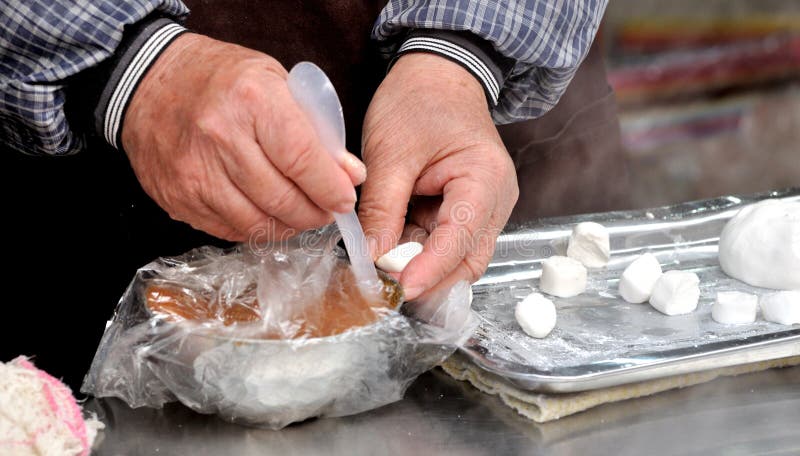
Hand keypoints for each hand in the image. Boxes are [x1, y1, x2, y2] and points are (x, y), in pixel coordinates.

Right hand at [122, 34, 365, 241]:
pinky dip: (256, 228)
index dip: (330, 188)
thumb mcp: (276, 84)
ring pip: (257, 223)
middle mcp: (220, 137)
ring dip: (288, 226)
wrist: (148, 82)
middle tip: (326, 211)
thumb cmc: (221, 80)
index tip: (344, 199)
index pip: (303, 160)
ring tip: (300, 215)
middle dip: (315, 213)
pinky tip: (266, 215)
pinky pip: (229, 230)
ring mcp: (195, 172)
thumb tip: (350, 174)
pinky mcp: (178, 198)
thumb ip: (316, 130)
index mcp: (251, 100)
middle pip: (283, 199)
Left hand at [359, 53, 518, 299]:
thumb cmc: (419, 101)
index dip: (431, 269)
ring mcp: (485, 207)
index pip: (461, 238)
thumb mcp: (391, 153)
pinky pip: (446, 242)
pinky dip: (420, 251)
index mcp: (485, 179)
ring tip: (383, 271)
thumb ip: (382, 209)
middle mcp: (495, 200)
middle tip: (386, 291)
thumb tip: (372, 258)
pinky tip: (392, 250)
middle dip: (430, 279)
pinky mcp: (467, 210)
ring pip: (457, 257)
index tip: (400, 289)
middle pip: (468, 259)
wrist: (437, 74)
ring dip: (422, 267)